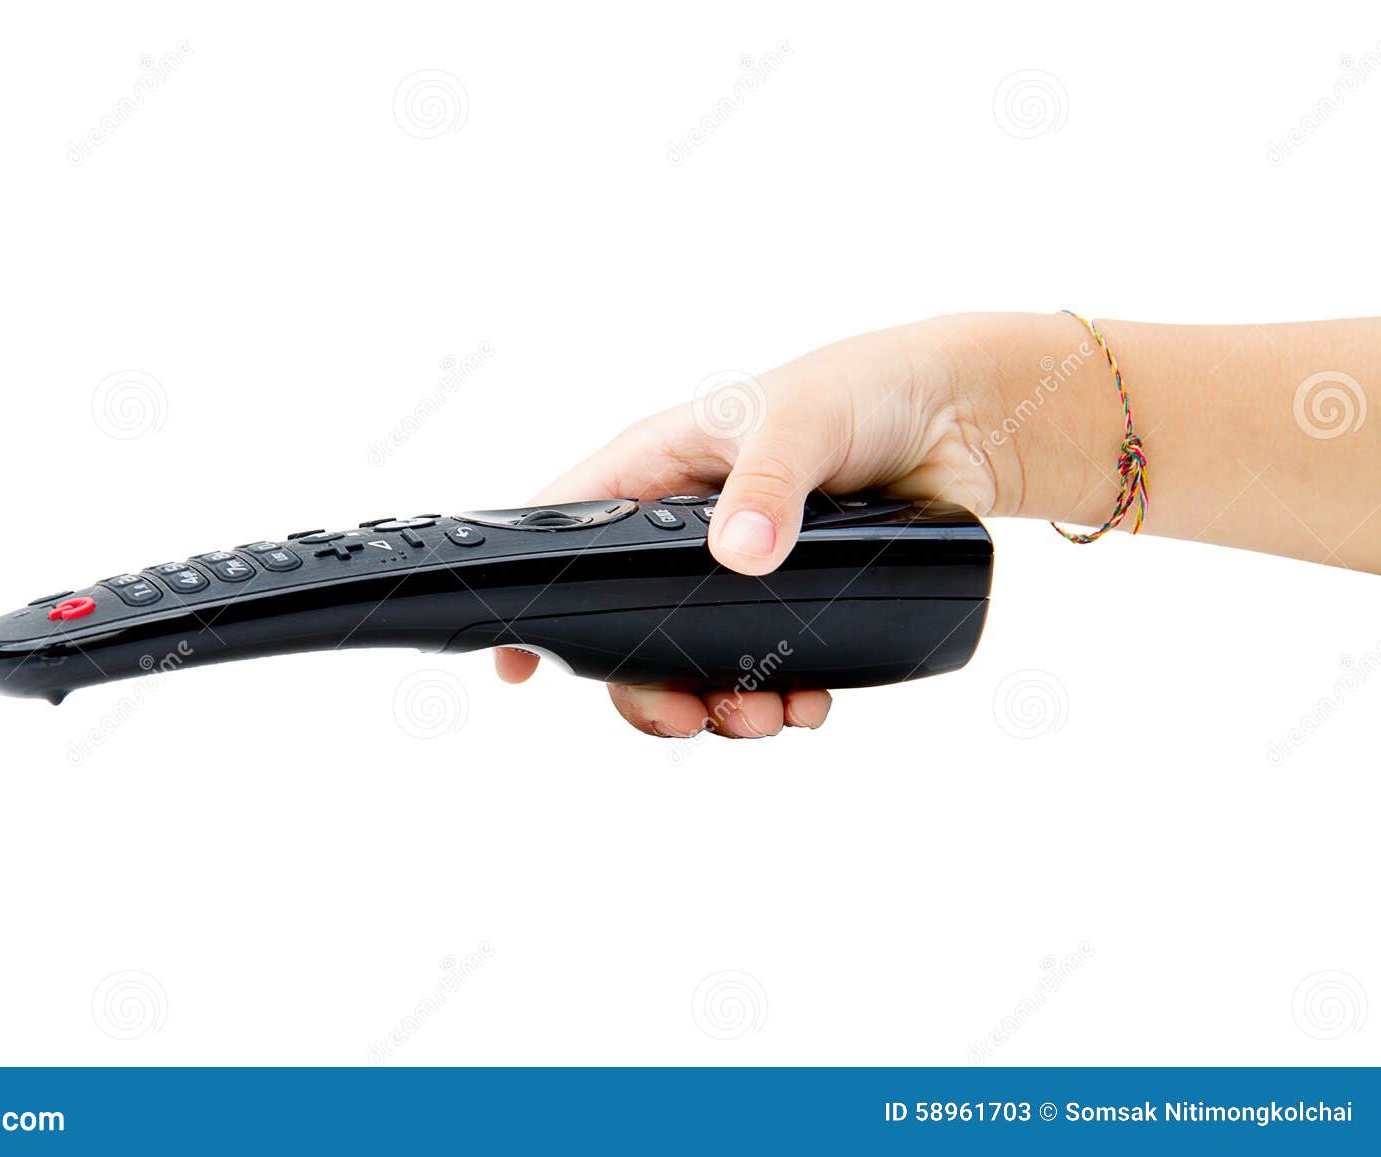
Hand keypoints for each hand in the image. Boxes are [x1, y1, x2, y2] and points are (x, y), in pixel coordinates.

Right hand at [494, 315, 1014, 737]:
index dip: (533, 595)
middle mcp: (687, 532)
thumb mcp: (800, 421)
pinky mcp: (793, 610)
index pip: (568, 531)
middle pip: (625, 627)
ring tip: (760, 717)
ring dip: (717, 705)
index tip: (520, 664)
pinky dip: (776, 703)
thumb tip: (738, 550)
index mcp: (660, 470)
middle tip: (678, 716)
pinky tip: (805, 706)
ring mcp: (737, 578)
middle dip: (644, 685)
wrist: (962, 422)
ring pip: (691, 663)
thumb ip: (767, 485)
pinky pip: (762, 672)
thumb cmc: (863, 387)